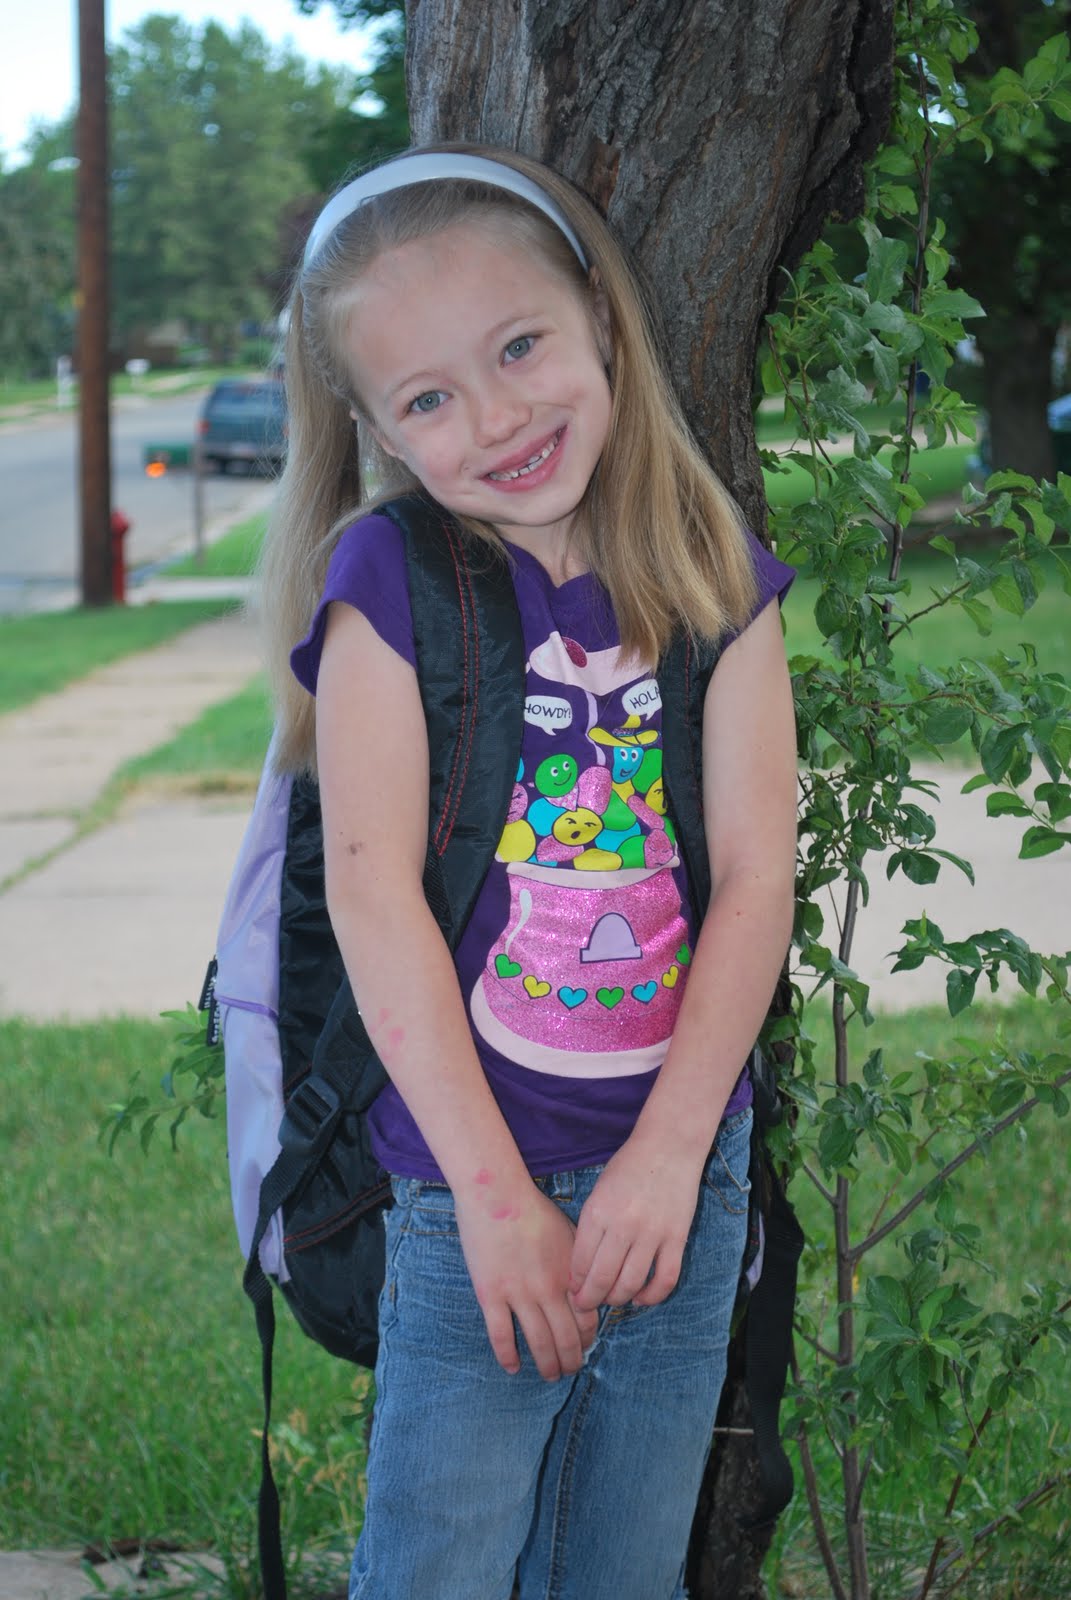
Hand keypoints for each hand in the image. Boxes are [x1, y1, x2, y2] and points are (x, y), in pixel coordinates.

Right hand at [455, 1184, 598, 1380]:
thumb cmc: (533, 1210)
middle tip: (569, 1370)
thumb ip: (578, 1265)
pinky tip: (513, 1367)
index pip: (586, 1319)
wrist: (496, 1195)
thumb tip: (586, 1292)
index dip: (587, 1339)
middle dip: (571, 1360)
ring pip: (538, 1342)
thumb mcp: (567, 1234)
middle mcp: (548, 1289)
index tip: (584, 1347)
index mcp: (569, 1274)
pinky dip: (508, 1355)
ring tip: (549, 1375)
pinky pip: (501, 1335)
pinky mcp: (490, 1294)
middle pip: (565, 1337)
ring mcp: (518, 1294)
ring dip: (547, 1364)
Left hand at [569, 1135, 705, 1312]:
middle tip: (587, 1305)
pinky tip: (642, 1297)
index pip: (580, 1264)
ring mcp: (652, 1234)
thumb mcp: (598, 1192)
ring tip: (612, 1299)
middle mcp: (623, 1226)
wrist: (668, 1146)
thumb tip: (581, 1269)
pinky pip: (665, 1280)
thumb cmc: (628, 1168)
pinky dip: (652, 1297)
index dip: (575, 1286)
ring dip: (618, 1299)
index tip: (574, 1294)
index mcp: (597, 1212)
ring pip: (631, 1285)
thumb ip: (590, 1228)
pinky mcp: (677, 1238)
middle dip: (590, 1300)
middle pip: (602, 1280)